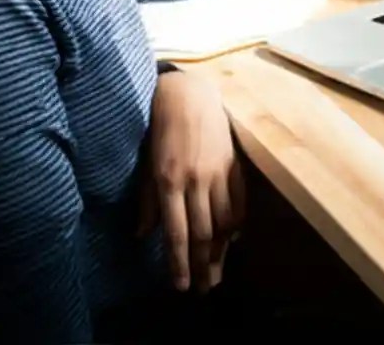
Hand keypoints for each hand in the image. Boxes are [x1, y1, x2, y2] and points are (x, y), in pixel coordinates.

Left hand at [138, 70, 245, 293]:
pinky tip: (233, 239)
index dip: (179, 263)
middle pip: (204, 234)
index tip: (181, 286)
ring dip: (222, 252)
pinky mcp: (234, 166)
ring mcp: (218, 174)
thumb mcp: (146, 165)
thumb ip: (147, 201)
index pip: (177, 233)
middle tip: (204, 288)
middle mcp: (195, 181)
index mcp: (168, 182)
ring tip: (218, 272)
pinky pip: (238, 202)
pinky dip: (237, 224)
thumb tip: (145, 234)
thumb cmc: (160, 130)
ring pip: (224, 222)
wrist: (189, 95)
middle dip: (203, 265)